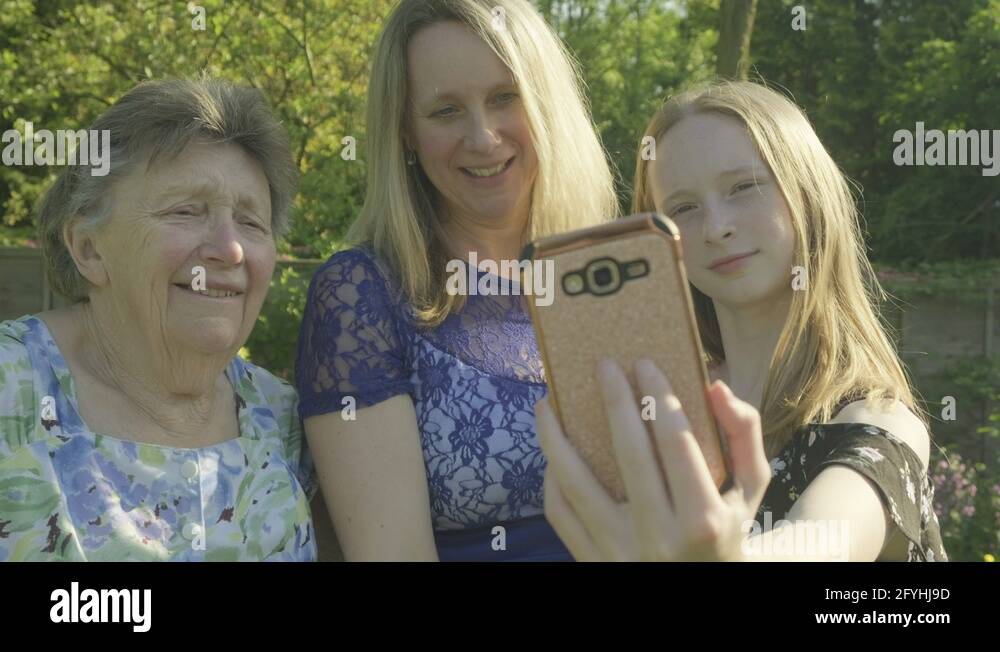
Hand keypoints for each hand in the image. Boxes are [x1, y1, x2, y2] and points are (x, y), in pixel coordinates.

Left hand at [536, 358, 770, 560]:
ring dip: (555, 437)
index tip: (644, 363)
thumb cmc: (724, 532)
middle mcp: (660, 537)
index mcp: (704, 518)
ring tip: (547, 402)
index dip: (659, 396)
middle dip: (614, 400)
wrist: (697, 595)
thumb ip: (744, 435)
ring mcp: (620, 552)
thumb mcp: (749, 492)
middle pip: (629, 453)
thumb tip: (715, 385)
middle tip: (603, 365)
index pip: (677, 441)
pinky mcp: (592, 561)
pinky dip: (552, 478)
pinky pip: (560, 512)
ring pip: (576, 483)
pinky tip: (551, 451)